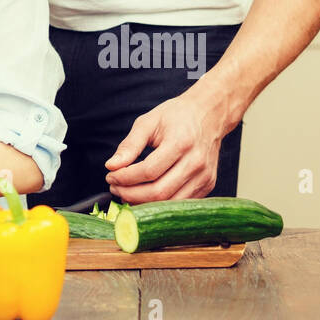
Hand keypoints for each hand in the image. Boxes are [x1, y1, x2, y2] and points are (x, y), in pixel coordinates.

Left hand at [104, 89, 230, 202]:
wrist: (209, 115)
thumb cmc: (177, 116)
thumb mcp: (149, 122)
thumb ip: (130, 145)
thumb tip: (111, 166)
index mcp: (180, 143)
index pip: (148, 170)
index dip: (125, 178)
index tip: (110, 176)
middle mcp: (196, 163)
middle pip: (159, 192)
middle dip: (131, 194)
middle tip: (115, 188)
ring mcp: (204, 177)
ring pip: (170, 203)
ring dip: (144, 204)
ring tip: (126, 193)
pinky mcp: (208, 186)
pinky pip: (181, 203)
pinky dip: (160, 204)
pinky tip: (145, 196)